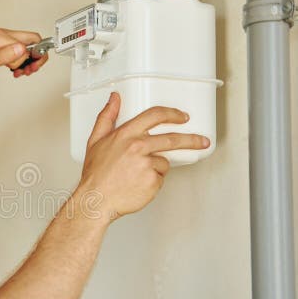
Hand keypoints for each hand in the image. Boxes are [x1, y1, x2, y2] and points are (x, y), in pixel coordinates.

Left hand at [0, 29, 48, 80]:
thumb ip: (4, 56)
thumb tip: (22, 50)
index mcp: (0, 38)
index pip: (29, 44)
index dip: (31, 59)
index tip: (25, 70)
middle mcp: (2, 34)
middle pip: (31, 40)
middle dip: (35, 57)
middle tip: (28, 71)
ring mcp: (0, 38)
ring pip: (25, 45)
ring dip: (27, 59)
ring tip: (19, 72)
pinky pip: (15, 48)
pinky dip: (18, 59)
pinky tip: (12, 69)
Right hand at [77, 92, 210, 220]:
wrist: (96, 199)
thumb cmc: (96, 174)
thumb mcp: (96, 140)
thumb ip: (107, 116)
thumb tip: (114, 99)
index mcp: (126, 134)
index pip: (155, 115)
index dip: (173, 114)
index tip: (183, 117)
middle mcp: (138, 147)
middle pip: (172, 139)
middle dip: (192, 139)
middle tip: (201, 141)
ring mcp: (147, 165)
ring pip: (164, 162)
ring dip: (157, 167)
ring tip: (138, 175)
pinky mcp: (153, 181)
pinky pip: (160, 178)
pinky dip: (153, 181)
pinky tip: (139, 183)